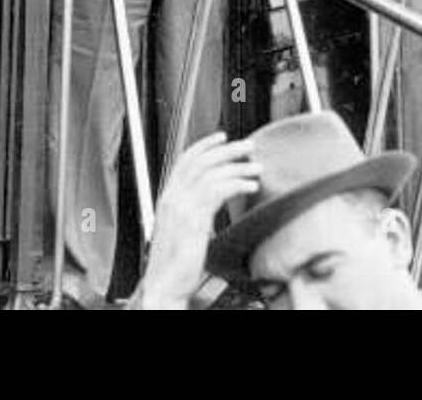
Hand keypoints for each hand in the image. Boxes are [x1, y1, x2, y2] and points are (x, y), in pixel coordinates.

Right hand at [136, 133, 259, 309]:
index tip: (222, 137)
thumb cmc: (175, 264)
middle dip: (227, 149)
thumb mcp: (182, 230)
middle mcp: (172, 197)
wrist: (164, 285)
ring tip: (257, 167)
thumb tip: (213, 199)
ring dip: (238, 166)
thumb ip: (194, 212)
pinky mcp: (193, 218)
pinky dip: (237, 183)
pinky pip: (218, 190)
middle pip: (201, 160)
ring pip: (212, 172)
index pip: (185, 160)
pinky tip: (251, 187)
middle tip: (249, 146)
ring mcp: (181, 207)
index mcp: (168, 198)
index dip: (205, 145)